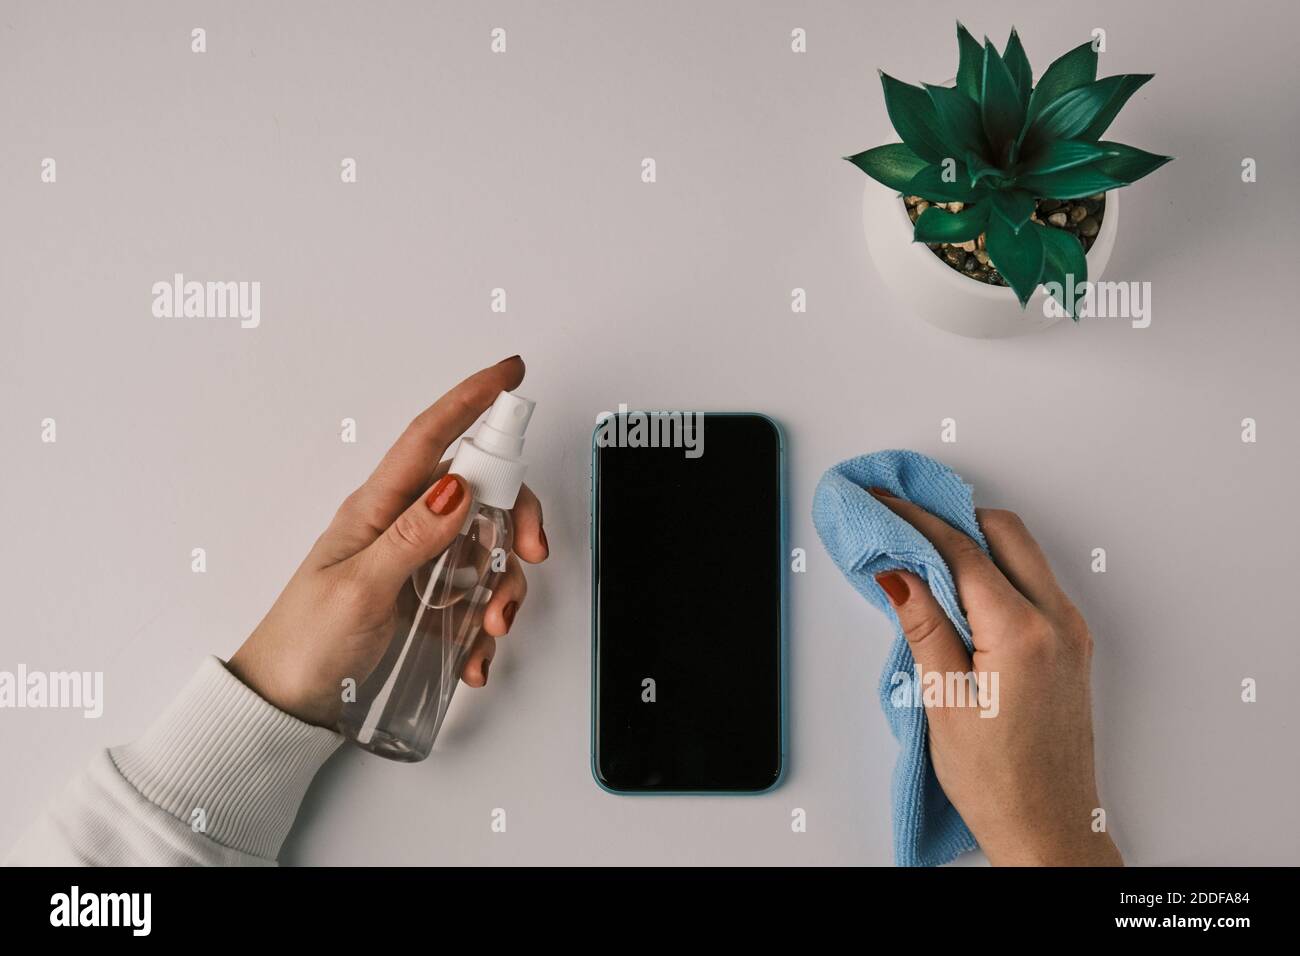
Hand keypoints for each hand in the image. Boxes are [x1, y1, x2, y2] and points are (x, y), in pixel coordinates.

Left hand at [228, 356, 548, 727]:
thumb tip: (459, 487)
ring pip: (487, 548)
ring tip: (490, 628)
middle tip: (530, 553)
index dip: (471, 399)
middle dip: (517, 519)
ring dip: (505, 586)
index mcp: (377, 508)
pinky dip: (487, 624)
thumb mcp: (359, 588)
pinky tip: (474, 655)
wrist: (285, 705)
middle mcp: (402, 526)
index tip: (510, 373)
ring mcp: (418, 564)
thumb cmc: (305, 642)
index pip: (431, 437)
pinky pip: (477, 596)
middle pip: (480, 492)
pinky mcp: (427, 602)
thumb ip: (411, 538)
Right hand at [869, 489, 1120, 866]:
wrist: (1050, 828)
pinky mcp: (1071, 646)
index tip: (885, 504)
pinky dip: (996, 570)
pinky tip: (960, 591)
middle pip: (1004, 533)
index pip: (963, 552)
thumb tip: (901, 572)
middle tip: (905, 522)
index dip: (917, 521)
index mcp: (1022, 633)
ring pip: (1023, 553)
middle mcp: (1058, 622)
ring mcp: (1070, 632)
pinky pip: (1034, 582)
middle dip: (953, 518)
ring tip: (925, 557)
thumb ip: (924, 625)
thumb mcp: (943, 700)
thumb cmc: (998, 781)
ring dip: (976, 543)